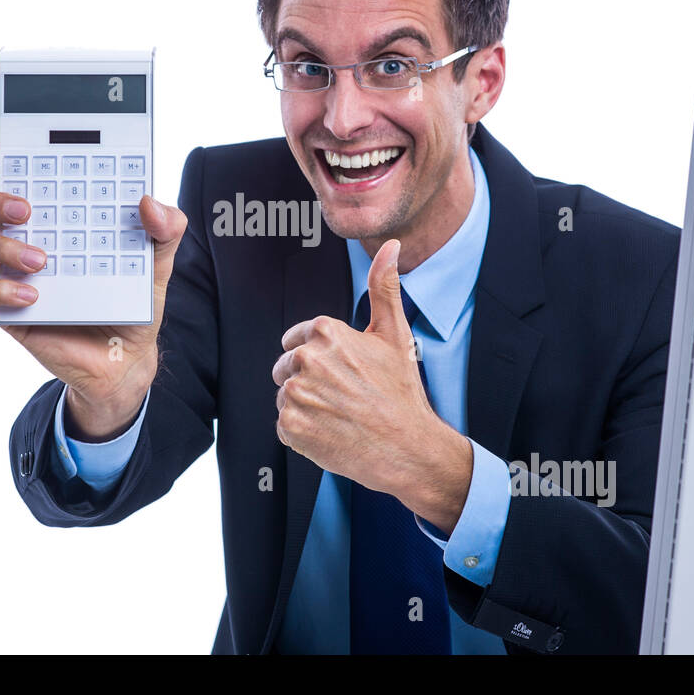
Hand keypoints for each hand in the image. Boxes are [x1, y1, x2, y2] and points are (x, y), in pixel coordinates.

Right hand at [0, 144, 187, 438]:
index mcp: (55, 218)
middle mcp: (25, 240)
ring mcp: (11, 275)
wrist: (128, 357)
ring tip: (40, 260)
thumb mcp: (157, 260)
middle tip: (27, 208)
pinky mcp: (8, 312)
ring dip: (1, 246)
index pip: (17, 181)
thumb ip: (165, 227)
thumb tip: (150, 203)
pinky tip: (33, 296)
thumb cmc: (133, 297)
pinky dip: (0, 290)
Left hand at [272, 238, 472, 530]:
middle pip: (286, 369)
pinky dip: (303, 432)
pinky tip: (332, 432)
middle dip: (308, 381)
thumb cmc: (403, 392)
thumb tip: (390, 247)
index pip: (296, 341)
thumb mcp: (395, 334)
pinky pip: (284, 425)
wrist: (409, 447)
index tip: (342, 374)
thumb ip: (383, 286)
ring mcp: (296, 394)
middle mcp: (305, 359)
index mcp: (325, 332)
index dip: (320, 359)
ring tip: (339, 415)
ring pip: (286, 397)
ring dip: (306, 407)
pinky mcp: (290, 426)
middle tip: (343, 397)